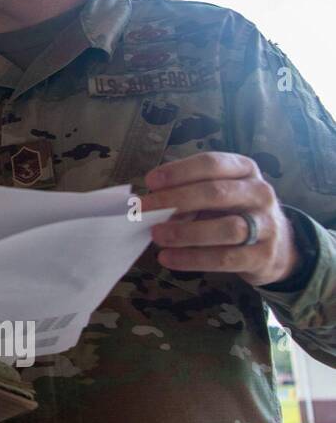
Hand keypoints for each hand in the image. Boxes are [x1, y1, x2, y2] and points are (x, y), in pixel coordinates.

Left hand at [141, 152, 297, 286]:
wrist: (278, 246)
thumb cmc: (234, 212)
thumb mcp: (217, 195)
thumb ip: (188, 194)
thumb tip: (150, 203)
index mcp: (244, 169)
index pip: (211, 163)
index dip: (179, 171)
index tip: (150, 182)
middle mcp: (259, 193)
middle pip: (216, 193)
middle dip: (175, 200)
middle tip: (144, 209)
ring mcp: (266, 225)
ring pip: (226, 228)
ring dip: (185, 232)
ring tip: (157, 235)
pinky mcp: (263, 256)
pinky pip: (225, 258)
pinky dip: (192, 259)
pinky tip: (168, 258)